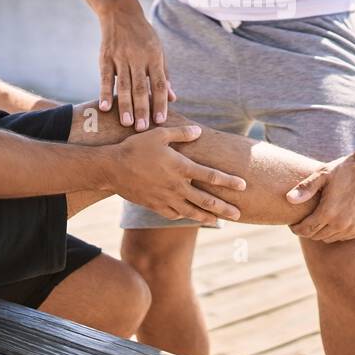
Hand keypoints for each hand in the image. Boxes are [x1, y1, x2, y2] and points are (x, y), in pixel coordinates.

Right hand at [98, 3, 175, 130]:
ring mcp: (120, 57)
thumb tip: (173, 98)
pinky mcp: (105, 57)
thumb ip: (164, 75)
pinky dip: (105, 92)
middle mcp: (138, 57)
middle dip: (142, 109)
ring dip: (125, 105)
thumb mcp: (158, 51)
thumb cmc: (144, 36)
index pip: (159, 84)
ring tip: (126, 123)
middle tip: (143, 129)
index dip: (160, 103)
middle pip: (141, 87)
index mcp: (154, 57)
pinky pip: (105, 77)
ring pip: (123, 85)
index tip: (161, 121)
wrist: (121, 13)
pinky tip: (105, 107)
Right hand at [111, 124, 245, 223]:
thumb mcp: (159, 134)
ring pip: (191, 212)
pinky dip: (184, 216)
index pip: (211, 175)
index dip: (228, 181)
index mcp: (180, 167)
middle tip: (239, 215)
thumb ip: (181, 133)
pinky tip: (191, 217)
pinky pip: (173, 214)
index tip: (243, 185)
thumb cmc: (135, 147)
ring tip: (220, 222)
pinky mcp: (154, 205)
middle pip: (205, 200)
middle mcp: (176, 186)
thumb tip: (199, 131)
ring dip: (207, 218)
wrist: (111, 168)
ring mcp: (165, 198)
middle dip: (224, 208)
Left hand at [286, 151, 354, 242]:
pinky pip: (345, 236)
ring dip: (323, 231)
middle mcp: (341, 224)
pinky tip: (335, 220)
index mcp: (328, 212)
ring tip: (319, 220)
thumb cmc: (347, 168)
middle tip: (305, 221)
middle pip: (317, 236)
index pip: (306, 230)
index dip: (296, 229)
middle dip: (308, 230)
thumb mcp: (323, 174)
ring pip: (331, 238)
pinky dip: (338, 231)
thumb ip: (305, 188)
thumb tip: (288, 199)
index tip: (293, 225)